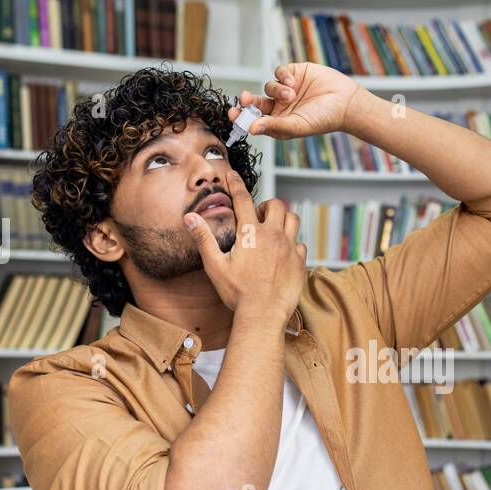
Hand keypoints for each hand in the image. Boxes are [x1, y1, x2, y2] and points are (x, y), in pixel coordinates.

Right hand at [185, 171, 306, 321]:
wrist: (264, 315)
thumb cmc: (237, 293)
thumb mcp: (215, 266)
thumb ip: (203, 239)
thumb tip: (189, 217)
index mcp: (251, 233)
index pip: (242, 199)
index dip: (236, 184)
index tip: (231, 174)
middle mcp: (273, 235)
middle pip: (277, 204)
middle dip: (267, 205)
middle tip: (258, 217)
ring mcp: (289, 248)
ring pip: (293, 219)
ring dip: (283, 219)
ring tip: (273, 230)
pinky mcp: (300, 262)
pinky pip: (301, 244)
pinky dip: (293, 243)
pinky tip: (284, 253)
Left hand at [229, 63, 366, 140]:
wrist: (345, 101)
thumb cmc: (324, 119)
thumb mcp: (297, 126)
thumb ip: (274, 126)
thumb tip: (251, 129)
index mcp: (278, 122)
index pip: (254, 120)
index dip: (242, 117)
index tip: (233, 114)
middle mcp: (279, 107)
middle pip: (255, 101)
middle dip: (248, 100)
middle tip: (244, 99)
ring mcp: (286, 89)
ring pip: (268, 85)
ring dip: (277, 89)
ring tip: (292, 94)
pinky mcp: (294, 73)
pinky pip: (279, 71)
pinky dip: (283, 75)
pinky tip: (293, 81)